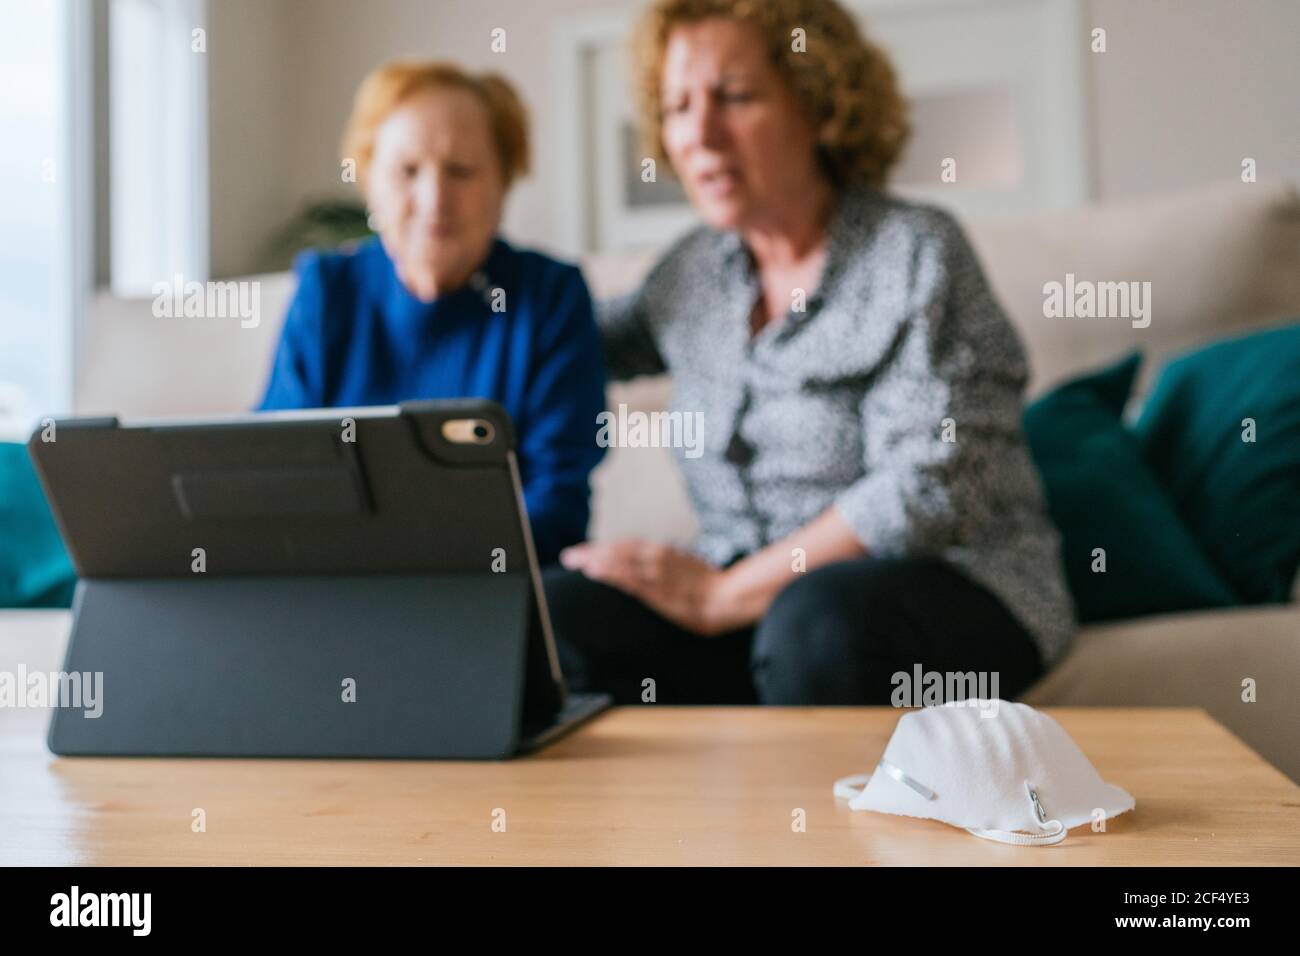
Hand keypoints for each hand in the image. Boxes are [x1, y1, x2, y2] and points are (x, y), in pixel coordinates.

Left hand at [558, 539, 738, 635]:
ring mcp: (655, 573)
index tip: (586, 552)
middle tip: (569, 556)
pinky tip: (594, 571)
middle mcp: (655, 558)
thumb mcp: (684, 569)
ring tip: (574, 560)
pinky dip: (609, 572)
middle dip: (591, 553)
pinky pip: (628, 579)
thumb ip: (664, 568)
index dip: (604, 549)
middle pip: (617, 552)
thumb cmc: (708, 586)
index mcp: (661, 552)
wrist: (726, 597)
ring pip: (619, 562)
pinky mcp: (657, 590)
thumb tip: (648, 570)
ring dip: (594, 560)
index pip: (625, 547)